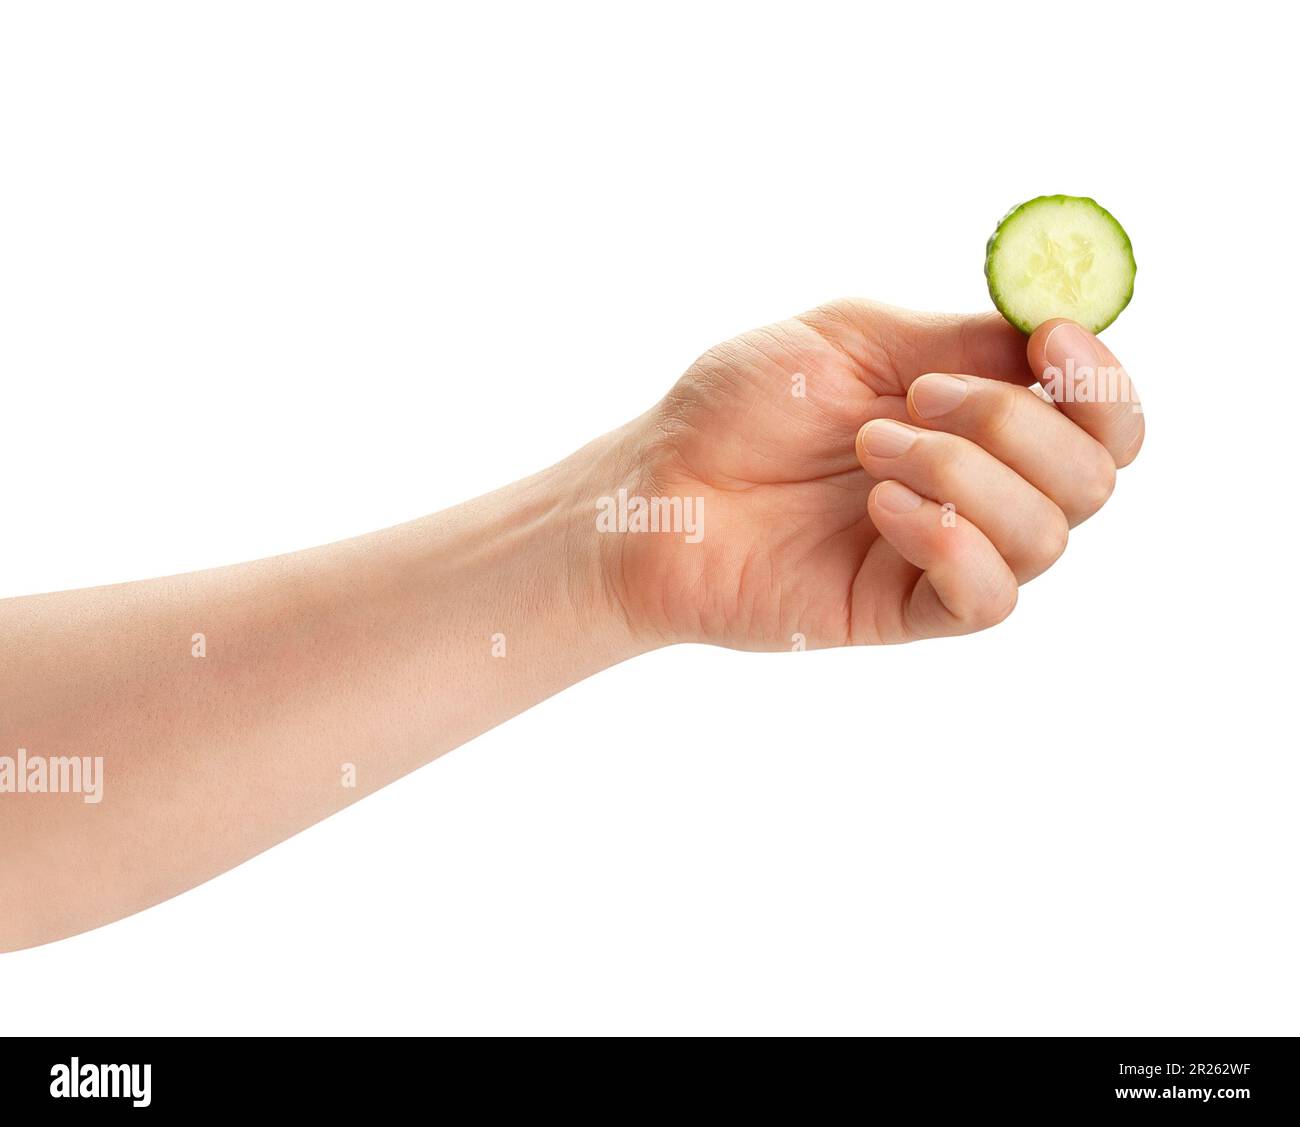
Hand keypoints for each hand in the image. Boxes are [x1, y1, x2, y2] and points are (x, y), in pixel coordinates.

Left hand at [602, 299, 1143, 648]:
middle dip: (1015, 420)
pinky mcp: (906, 612)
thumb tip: (1048, 333)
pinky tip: (879, 509)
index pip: (1102, 418)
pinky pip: (988, 598)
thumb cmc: (739, 410)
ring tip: (867, 449)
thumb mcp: (850, 338)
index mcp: (979, 421)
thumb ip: (957, 339)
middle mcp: (979, 490)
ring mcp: (946, 554)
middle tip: (914, 399)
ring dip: (962, 471)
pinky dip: (949, 540)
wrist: (658, 488)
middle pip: (1093, 477)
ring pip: (1047, 534)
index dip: (1100, 380)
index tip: (1051, 337)